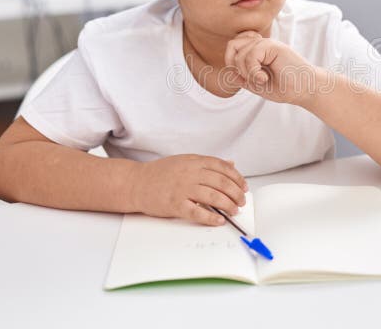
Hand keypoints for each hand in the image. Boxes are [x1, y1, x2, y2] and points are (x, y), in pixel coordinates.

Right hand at [131, 154, 247, 225]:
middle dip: (236, 193)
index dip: (237, 178)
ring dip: (228, 205)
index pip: (223, 168)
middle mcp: (190, 173)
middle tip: (242, 201)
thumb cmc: (160, 173)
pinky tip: (219, 220)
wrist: (136, 183)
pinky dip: (211, 218)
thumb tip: (231, 164)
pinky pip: (198, 213)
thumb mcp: (185, 161)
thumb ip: (207, 163)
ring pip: (214, 197)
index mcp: (194, 162)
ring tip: (234, 211)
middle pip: (222, 183)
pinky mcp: (176, 205)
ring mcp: (183, 189)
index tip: (244, 186)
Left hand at [223, 30, 318, 104]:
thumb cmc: (286, 88)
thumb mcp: (258, 85)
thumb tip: (229, 73)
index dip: (231, 62)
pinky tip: (264, 78)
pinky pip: (251, 56)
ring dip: (247, 72)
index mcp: (258, 52)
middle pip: (233, 45)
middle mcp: (261, 45)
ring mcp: (268, 44)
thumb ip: (244, 78)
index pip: (234, 48)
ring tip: (261, 80)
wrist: (306, 90)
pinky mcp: (274, 46)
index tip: (244, 78)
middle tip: (249, 78)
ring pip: (240, 52)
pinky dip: (253, 71)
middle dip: (234, 65)